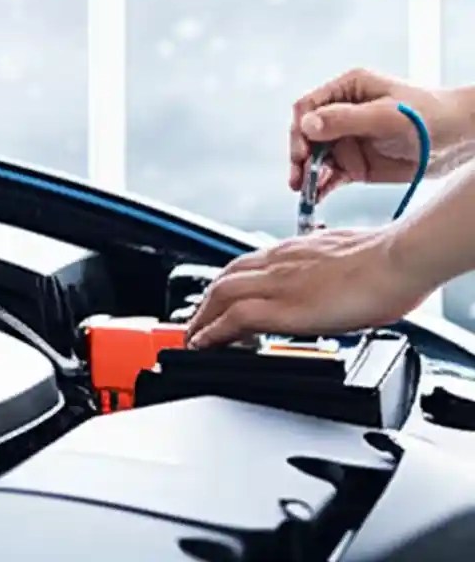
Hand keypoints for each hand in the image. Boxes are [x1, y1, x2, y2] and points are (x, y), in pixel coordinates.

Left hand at [185, 228, 432, 347]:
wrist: (399, 259)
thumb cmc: (388, 259)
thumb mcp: (346, 257)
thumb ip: (328, 268)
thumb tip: (332, 280)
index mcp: (296, 249)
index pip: (248, 263)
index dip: (228, 282)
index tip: (219, 298)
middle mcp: (279, 261)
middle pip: (225, 278)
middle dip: (205, 300)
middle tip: (196, 320)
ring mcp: (278, 283)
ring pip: (220, 294)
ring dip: (202, 316)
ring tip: (193, 336)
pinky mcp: (283, 308)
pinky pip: (234, 318)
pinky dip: (212, 331)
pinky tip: (203, 343)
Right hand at [289, 68, 472, 200]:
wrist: (463, 141)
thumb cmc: (432, 117)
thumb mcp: (387, 117)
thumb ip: (346, 119)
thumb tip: (306, 125)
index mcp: (349, 89)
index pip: (308, 107)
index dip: (300, 130)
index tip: (303, 153)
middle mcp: (344, 113)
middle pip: (307, 135)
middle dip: (301, 157)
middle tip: (300, 178)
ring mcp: (349, 139)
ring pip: (316, 158)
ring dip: (309, 174)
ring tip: (307, 191)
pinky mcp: (357, 163)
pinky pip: (331, 175)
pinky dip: (322, 186)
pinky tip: (317, 196)